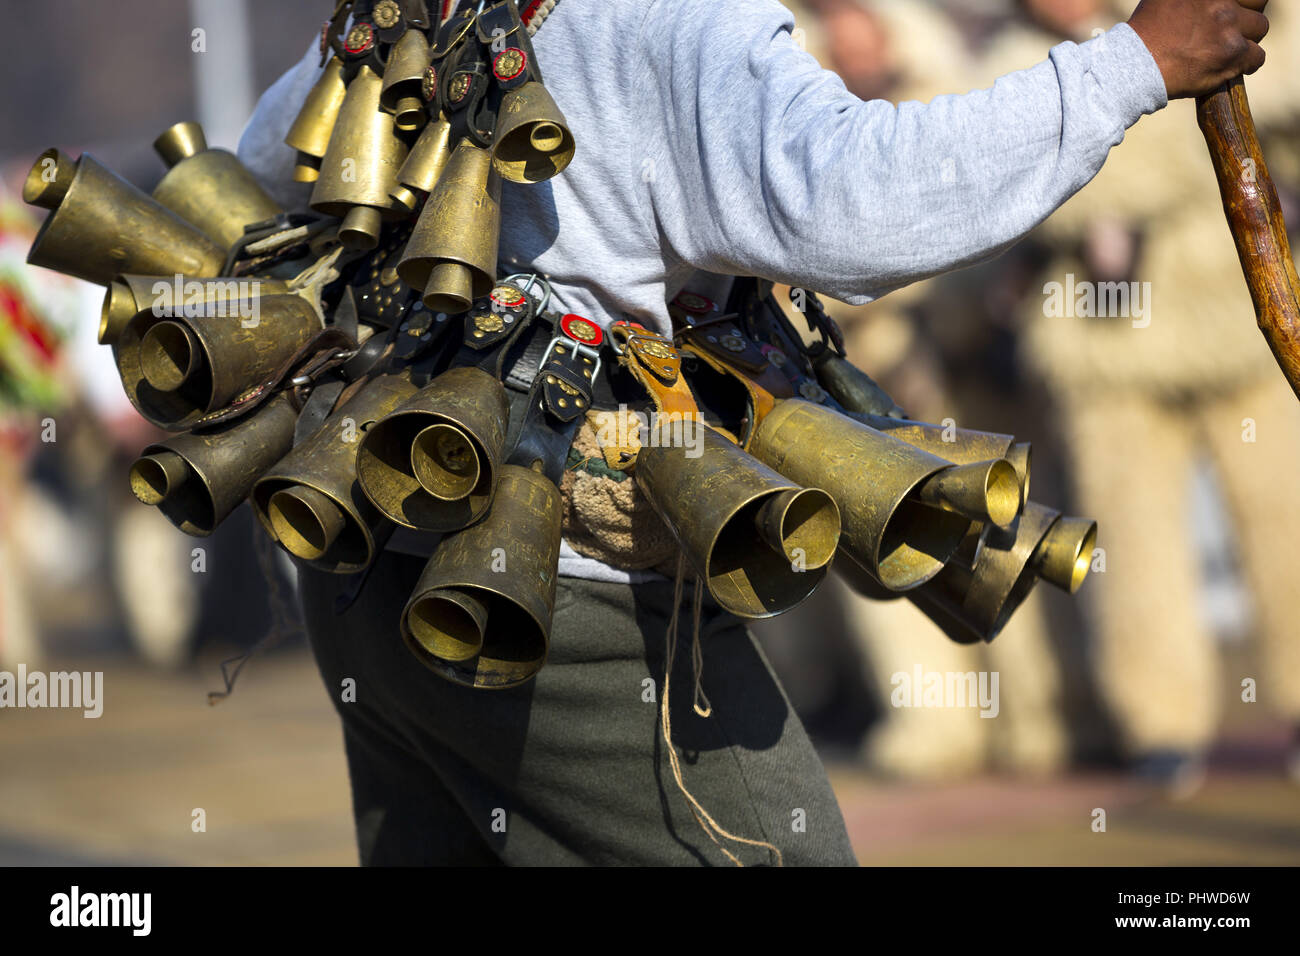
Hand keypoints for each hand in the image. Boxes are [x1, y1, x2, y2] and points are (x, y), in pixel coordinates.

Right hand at [1128, 0, 1268, 98]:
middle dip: (1248, 14)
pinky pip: (1257, 57)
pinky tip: (1231, 65)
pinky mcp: (1232, 53)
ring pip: (1260, 29)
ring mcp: (1229, 26)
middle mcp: (1222, 1)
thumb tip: (1197, 4)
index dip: (1241, 0)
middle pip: (1258, 1)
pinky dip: (1247, 63)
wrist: (1135, 65)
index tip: (1233, 8)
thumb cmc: (1144, 32)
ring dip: (1247, 39)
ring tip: (1229, 49)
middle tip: (1233, 27)